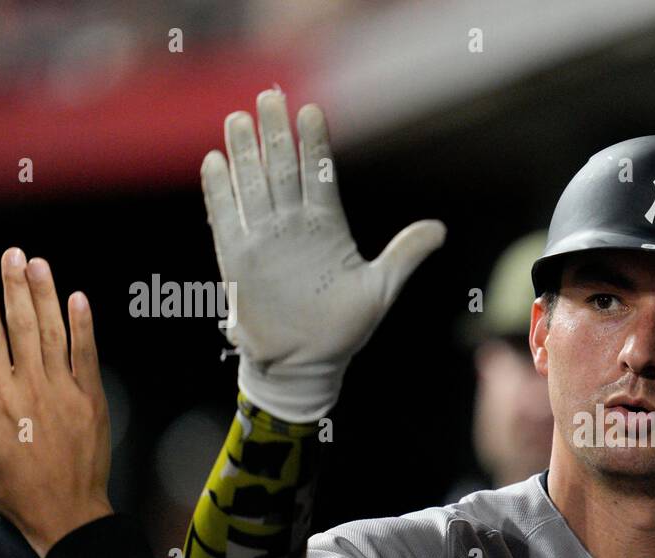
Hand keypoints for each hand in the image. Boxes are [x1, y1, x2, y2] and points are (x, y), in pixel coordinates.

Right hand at [0, 249, 111, 557]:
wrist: (62, 511)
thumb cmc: (14, 489)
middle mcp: (30, 386)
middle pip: (20, 325)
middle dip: (15, 287)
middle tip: (12, 256)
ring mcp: (64, 390)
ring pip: (52, 332)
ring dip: (46, 295)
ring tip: (39, 265)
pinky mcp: (92, 399)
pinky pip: (87, 354)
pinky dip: (83, 326)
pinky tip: (78, 301)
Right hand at [201, 89, 446, 421]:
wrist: (307, 364)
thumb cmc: (344, 328)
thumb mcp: (381, 288)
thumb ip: (405, 254)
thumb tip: (440, 229)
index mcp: (327, 228)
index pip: (319, 176)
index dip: (315, 145)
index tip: (312, 111)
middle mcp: (293, 227)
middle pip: (282, 171)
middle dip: (276, 134)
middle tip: (270, 96)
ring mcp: (265, 240)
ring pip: (253, 187)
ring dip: (245, 153)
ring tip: (240, 117)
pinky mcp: (238, 260)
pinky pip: (226, 219)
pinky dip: (220, 192)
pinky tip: (215, 161)